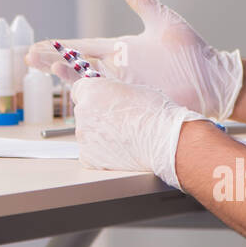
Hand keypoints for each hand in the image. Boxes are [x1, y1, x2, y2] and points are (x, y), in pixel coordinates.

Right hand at [26, 0, 243, 120]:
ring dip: (64, 74)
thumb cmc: (192, 51)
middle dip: (52, 61)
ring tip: (42, 67)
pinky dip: (87, 94)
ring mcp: (124, 85)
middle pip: (77, 64)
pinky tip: (71, 90)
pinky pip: (105, 98)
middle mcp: (118, 68)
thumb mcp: (163, 21)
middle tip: (28, 58)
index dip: (62, 46)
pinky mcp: (133, 99)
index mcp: (121, 49)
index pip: (84, 46)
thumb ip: (143, 2)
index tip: (41, 45)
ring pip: (86, 81)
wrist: (212, 79)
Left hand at [70, 77, 203, 189]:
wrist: (166, 141)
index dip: (93, 97)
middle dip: (97, 117)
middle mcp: (82, 112)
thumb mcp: (133, 88)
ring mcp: (83, 137)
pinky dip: (103, 154)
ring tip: (125, 138)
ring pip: (88, 135)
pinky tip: (121, 151)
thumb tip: (109, 94)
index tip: (102, 103)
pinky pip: (92, 154)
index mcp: (91, 91)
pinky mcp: (88, 158)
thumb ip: (112, 90)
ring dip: (100, 136)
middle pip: (84, 113)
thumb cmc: (156, 113)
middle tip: (120, 123)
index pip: (79, 90)